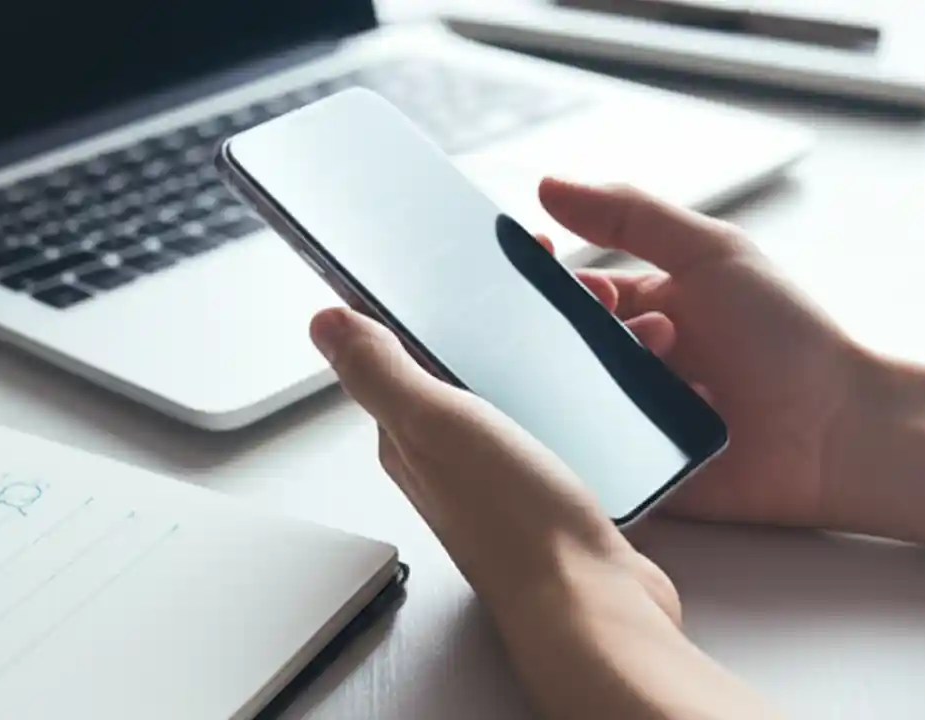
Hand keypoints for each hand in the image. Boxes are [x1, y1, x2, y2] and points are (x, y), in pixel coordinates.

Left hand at [308, 308, 679, 622]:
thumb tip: (326, 320)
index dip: (426, 299)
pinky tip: (598, 376)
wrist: (594, 603)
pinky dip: (571, 388)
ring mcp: (501, 473)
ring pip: (513, 387)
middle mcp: (449, 456)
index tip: (461, 257)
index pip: (401, 351)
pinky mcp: (550, 487)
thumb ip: (382, 371)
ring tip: (589, 316)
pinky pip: (553, 419)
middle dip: (498, 316)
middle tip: (545, 279)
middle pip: (462, 364)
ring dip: (542, 349)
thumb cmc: (520, 525)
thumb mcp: (440, 425)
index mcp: (411, 436)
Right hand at [539, 178, 867, 527]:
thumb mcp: (712, 253)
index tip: (546, 256)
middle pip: (567, 344)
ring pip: (571, 398)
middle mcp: (636, 362)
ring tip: (662, 373)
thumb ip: (632, 215)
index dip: (553, 276)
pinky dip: (592, 438)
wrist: (835, 432)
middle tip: (639, 330)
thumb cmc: (787, 338)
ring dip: (600, 381)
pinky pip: (588, 455)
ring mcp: (634, 418)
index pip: (575, 290)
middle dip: (584, 330)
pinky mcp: (634, 473)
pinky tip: (623, 421)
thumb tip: (548, 184)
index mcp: (649, 307)